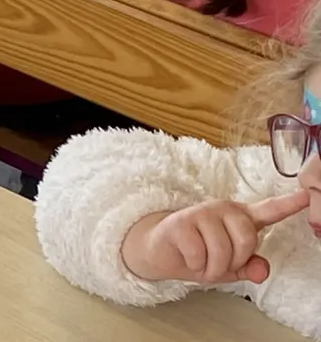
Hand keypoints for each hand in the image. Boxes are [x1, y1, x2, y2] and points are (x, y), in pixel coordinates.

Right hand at [122, 193, 308, 284]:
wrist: (160, 252)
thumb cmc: (198, 255)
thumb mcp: (229, 267)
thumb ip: (250, 267)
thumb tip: (262, 270)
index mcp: (240, 218)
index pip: (269, 210)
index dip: (290, 204)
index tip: (306, 196)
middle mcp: (223, 210)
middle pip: (247, 238)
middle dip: (234, 260)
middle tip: (218, 264)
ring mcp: (201, 212)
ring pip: (222, 250)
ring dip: (212, 268)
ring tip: (202, 264)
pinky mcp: (181, 222)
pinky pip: (200, 254)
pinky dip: (196, 265)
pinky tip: (188, 257)